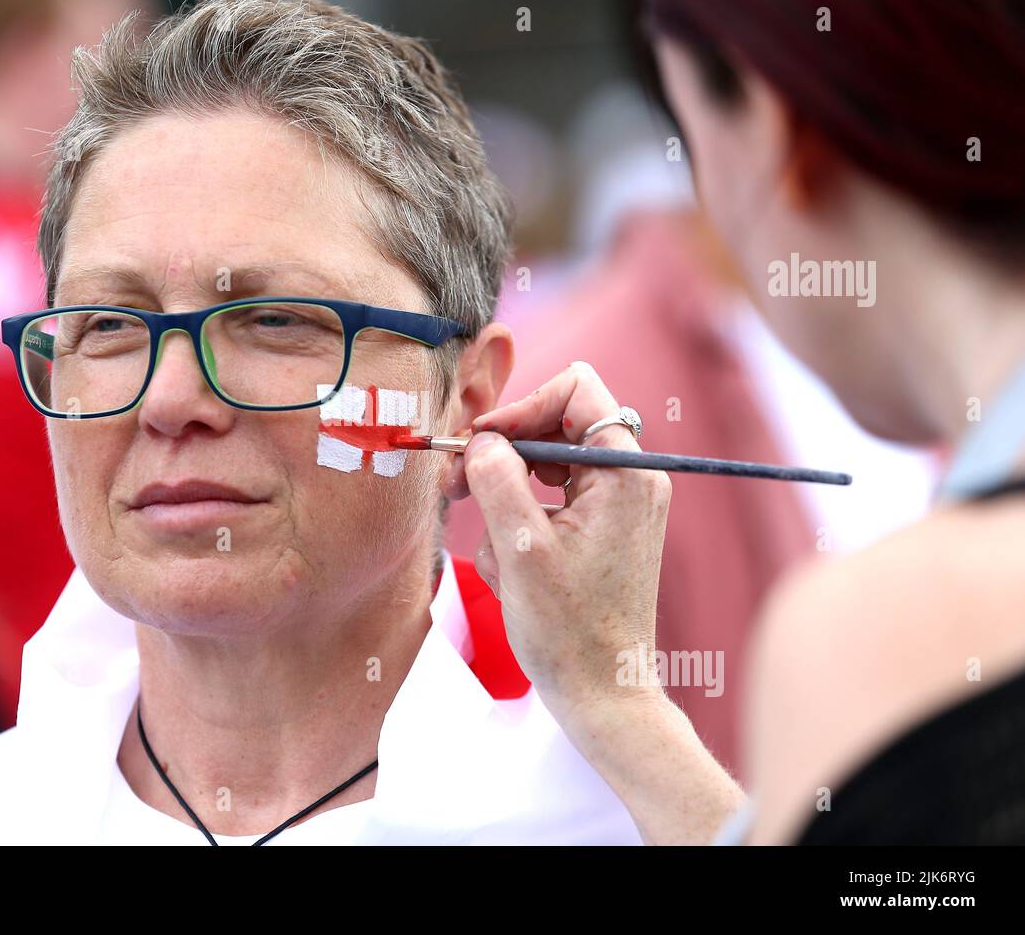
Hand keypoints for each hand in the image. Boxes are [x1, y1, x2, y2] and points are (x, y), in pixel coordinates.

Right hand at [446, 360, 671, 719]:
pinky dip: (519, 527)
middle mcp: (630, 481)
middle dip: (502, 457)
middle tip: (456, 489)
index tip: (479, 444)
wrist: (602, 694)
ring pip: (543, 469)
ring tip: (495, 553)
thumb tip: (480, 442)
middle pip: (555, 426)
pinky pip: (549, 503)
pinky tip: (511, 571)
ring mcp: (618, 507)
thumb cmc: (569, 630)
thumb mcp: (521, 548)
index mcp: (625, 474)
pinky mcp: (602, 532)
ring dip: (505, 502)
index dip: (520, 408)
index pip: (576, 391)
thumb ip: (497, 480)